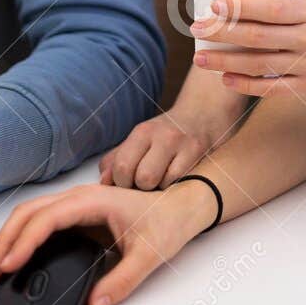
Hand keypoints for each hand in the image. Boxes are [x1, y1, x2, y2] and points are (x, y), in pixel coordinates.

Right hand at [0, 180, 214, 304]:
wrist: (182, 208)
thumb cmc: (167, 222)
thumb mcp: (148, 256)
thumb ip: (122, 281)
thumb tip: (95, 304)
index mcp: (94, 201)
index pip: (47, 218)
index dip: (23, 242)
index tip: (8, 266)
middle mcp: (80, 198)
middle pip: (29, 212)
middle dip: (6, 241)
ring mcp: (77, 205)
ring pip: (31, 215)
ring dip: (10, 238)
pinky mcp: (77, 216)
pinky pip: (42, 222)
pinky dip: (23, 238)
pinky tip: (17, 258)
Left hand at [98, 103, 237, 190]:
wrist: (203, 116)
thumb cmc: (165, 136)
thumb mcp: (138, 142)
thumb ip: (116, 161)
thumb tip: (103, 182)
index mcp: (141, 132)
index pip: (119, 166)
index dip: (120, 182)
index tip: (128, 182)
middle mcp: (160, 135)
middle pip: (138, 177)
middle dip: (138, 187)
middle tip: (145, 184)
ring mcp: (180, 143)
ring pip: (155, 182)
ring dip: (155, 189)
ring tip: (161, 180)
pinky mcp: (197, 152)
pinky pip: (175, 181)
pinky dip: (173, 185)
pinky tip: (176, 178)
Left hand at [191, 0, 305, 103]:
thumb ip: (292, 8)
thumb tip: (248, 2)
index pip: (270, 7)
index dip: (240, 6)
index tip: (214, 5)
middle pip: (257, 35)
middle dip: (222, 32)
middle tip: (196, 28)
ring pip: (258, 64)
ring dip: (225, 61)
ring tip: (200, 58)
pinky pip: (271, 88)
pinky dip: (246, 85)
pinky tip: (226, 79)